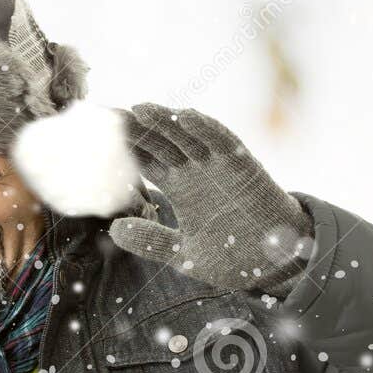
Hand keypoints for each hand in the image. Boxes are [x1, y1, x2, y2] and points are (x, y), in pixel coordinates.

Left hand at [113, 103, 313, 292]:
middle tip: (108, 116)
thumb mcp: (185, 255)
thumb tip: (114, 230)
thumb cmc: (234, 256)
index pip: (144, 159)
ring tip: (140, 109)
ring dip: (166, 121)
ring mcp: (218, 165)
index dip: (121, 147)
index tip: (94, 137)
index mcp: (178, 187)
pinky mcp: (243, 165)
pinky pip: (224, 141)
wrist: (277, 262)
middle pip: (159, 141)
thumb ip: (153, 242)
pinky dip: (207, 128)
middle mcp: (194, 170)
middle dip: (136, 128)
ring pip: (187, 135)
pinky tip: (187, 116)